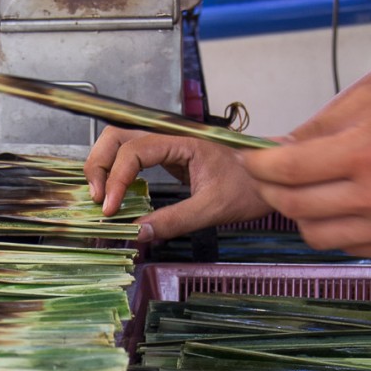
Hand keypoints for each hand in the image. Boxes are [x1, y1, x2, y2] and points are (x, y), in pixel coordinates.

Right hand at [83, 126, 271, 241]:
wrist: (273, 179)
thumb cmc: (250, 188)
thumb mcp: (213, 209)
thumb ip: (176, 221)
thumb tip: (139, 234)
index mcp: (183, 141)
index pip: (135, 150)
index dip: (116, 178)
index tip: (110, 208)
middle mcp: (171, 137)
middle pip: (118, 137)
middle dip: (99, 164)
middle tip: (97, 200)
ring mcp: (167, 145)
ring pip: (120, 143)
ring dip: (104, 167)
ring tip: (101, 199)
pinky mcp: (167, 157)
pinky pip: (132, 158)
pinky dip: (117, 173)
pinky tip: (116, 196)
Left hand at [239, 83, 370, 257]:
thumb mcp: (368, 103)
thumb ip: (315, 128)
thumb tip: (270, 149)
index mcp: (368, 151)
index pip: (288, 168)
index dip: (258, 164)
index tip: (247, 157)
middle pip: (293, 204)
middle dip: (267, 188)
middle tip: (262, 175)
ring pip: (312, 233)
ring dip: (298, 212)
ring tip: (303, 190)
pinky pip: (342, 244)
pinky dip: (331, 226)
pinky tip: (339, 204)